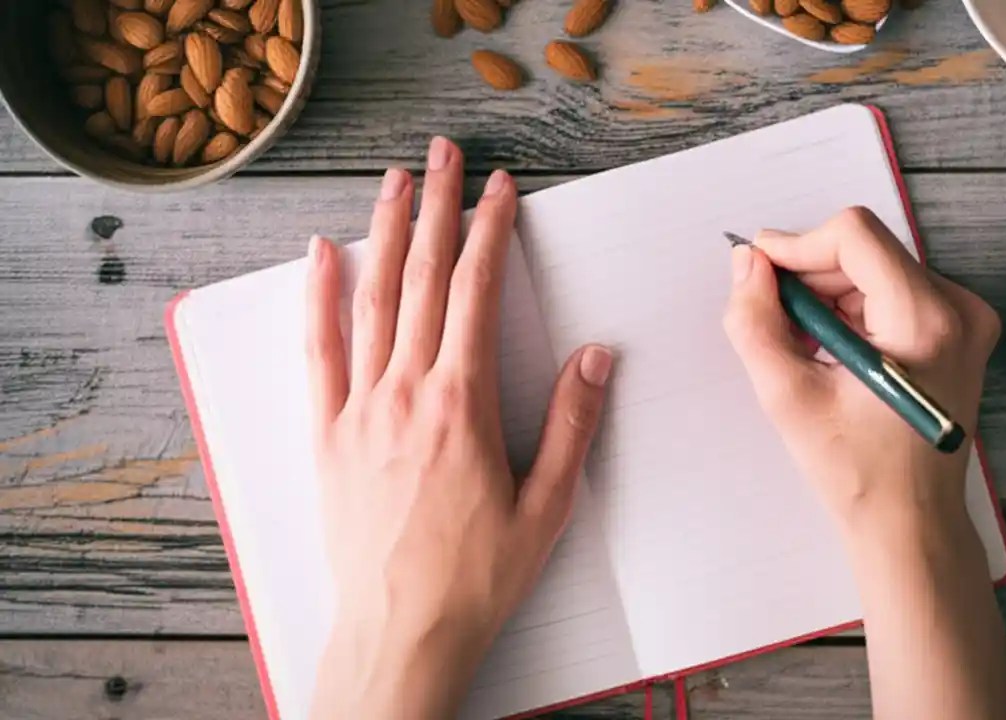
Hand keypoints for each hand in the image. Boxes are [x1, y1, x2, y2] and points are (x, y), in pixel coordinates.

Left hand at [305, 137, 613, 718]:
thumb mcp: (548, 504)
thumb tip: (594, 357)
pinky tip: (320, 256)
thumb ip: (571, 424)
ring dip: (385, 233)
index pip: (477, 293)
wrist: (400, 631)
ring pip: (371, 300)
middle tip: (447, 155)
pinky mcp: (327, 433)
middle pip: (423, 278)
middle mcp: (405, 392)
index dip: (490, 232)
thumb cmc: (476, 576)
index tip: (500, 190)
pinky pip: (318, 350)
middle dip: (439, 209)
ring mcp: (359, 408)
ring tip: (395, 182)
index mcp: (461, 404)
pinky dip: (318, 298)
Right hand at [724, 209, 1005, 719]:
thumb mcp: (789, 397)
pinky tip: (828, 353)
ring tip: (800, 347)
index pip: (854, 235)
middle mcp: (958, 308)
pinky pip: (892, 294)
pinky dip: (852, 312)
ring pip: (875, 270)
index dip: (796, 246)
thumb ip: (756, 322)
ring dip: (827, 297)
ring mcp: (965, 320)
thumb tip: (746, 264)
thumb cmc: (858, 473)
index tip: (756, 272)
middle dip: (809, 277)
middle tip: (772, 320)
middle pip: (865, 251)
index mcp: (927, 320)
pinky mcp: (958, 333)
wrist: (911, 524)